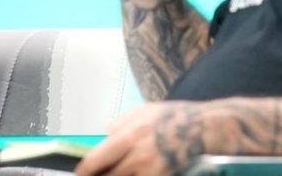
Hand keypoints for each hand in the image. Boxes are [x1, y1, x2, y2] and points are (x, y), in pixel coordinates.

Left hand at [76, 101, 205, 175]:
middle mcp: (138, 157)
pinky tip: (134, 172)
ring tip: (115, 171)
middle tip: (96, 175)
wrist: (202, 129)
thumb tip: (105, 136)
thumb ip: (119, 125)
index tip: (79, 172)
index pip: (97, 160)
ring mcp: (151, 170)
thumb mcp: (140, 112)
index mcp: (128, 136)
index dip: (85, 170)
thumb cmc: (171, 117)